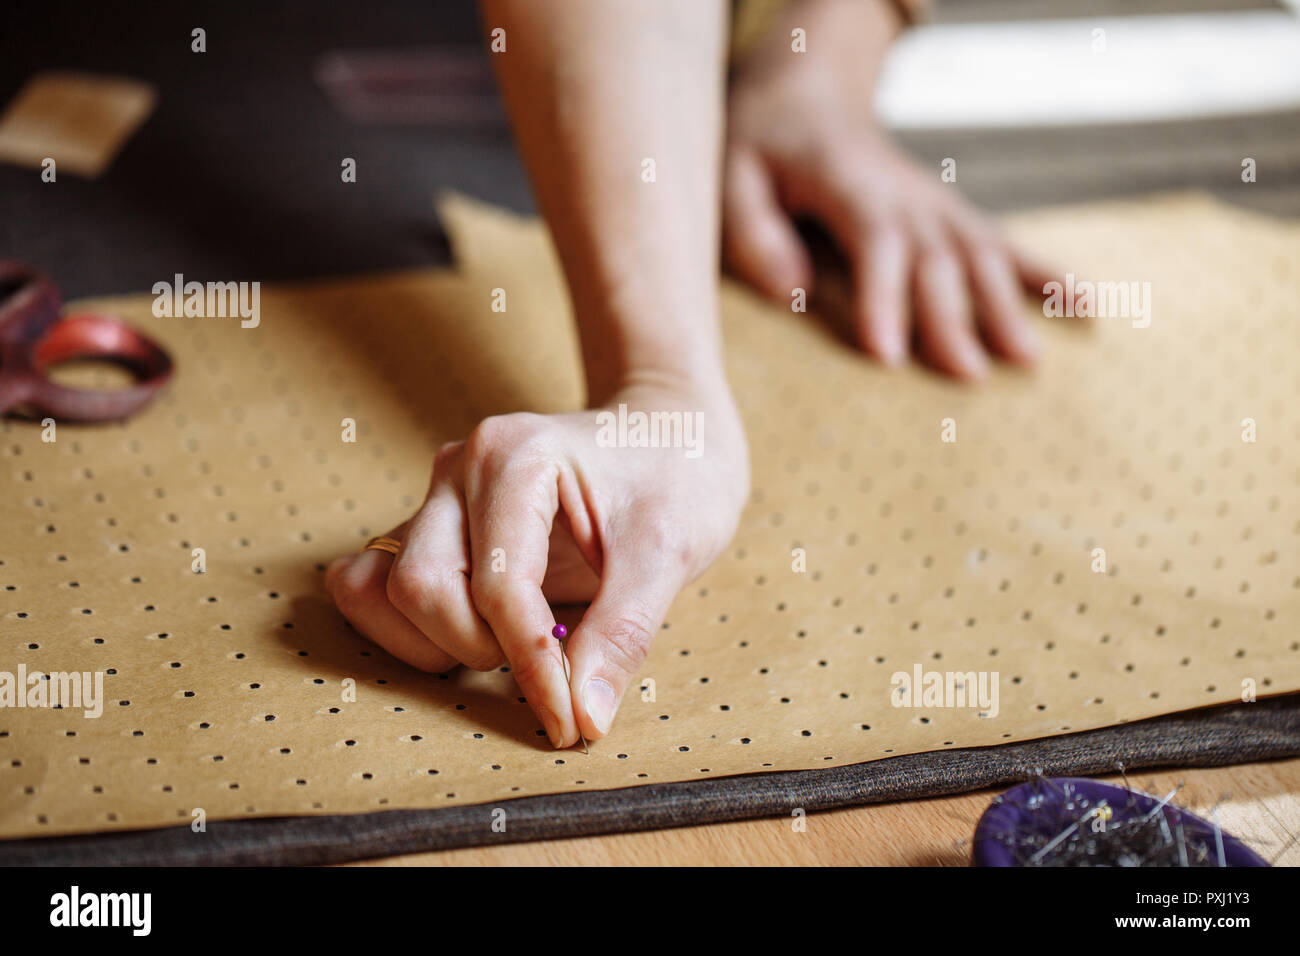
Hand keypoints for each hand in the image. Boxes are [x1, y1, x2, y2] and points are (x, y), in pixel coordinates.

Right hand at [325, 381, 748, 747]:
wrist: (667, 432)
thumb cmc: (675, 477)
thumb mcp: (669, 549)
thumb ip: (623, 634)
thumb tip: (585, 717)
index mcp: (516, 457)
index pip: (499, 585)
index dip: (532, 664)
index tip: (572, 719)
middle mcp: (460, 470)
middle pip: (419, 586)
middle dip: (478, 647)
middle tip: (548, 659)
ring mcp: (438, 497)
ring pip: (378, 588)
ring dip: (434, 641)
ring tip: (508, 643)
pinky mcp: (432, 527)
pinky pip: (372, 585)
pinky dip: (407, 628)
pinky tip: (474, 634)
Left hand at [723, 0, 1053, 378]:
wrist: (808, 93)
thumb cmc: (763, 141)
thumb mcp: (732, 172)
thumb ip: (752, 230)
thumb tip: (790, 291)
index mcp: (850, 183)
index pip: (875, 243)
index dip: (883, 298)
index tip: (887, 355)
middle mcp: (906, 195)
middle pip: (935, 260)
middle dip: (951, 319)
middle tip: (967, 377)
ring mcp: (936, 205)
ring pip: (979, 256)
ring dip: (1004, 307)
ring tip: (1028, 362)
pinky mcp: (952, 217)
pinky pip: (1006, 245)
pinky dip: (1048, 276)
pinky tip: (1088, 308)